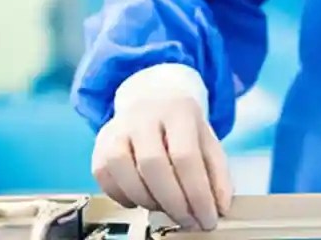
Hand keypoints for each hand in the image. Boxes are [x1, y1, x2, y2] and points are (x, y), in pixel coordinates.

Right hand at [91, 65, 232, 229]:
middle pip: (152, 165)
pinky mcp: (100, 144)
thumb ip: (217, 173)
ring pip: (123, 171)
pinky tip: (141, 200)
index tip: (207, 218)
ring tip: (166, 208)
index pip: (185, 156)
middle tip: (188, 220)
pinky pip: (104, 176)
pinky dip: (123, 196)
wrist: (153, 101)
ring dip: (147, 200)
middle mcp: (143, 115)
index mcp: (177, 111)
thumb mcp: (207, 141)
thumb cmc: (182, 127)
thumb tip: (220, 206)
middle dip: (173, 202)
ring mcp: (117, 128)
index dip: (197, 194)